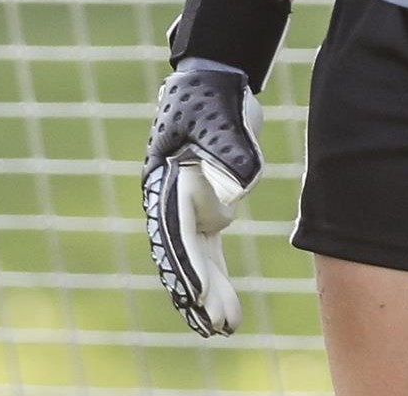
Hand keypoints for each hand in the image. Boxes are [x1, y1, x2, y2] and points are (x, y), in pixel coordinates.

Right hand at [143, 65, 261, 335]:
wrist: (212, 79)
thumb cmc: (213, 96)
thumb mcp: (221, 117)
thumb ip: (231, 149)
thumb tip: (242, 188)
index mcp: (164, 181)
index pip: (174, 232)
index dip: (186, 266)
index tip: (197, 295)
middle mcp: (169, 200)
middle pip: (182, 254)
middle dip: (196, 291)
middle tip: (216, 325)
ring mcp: (185, 206)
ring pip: (193, 259)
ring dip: (205, 293)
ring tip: (221, 327)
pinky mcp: (203, 207)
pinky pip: (206, 250)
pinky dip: (212, 276)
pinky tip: (221, 303)